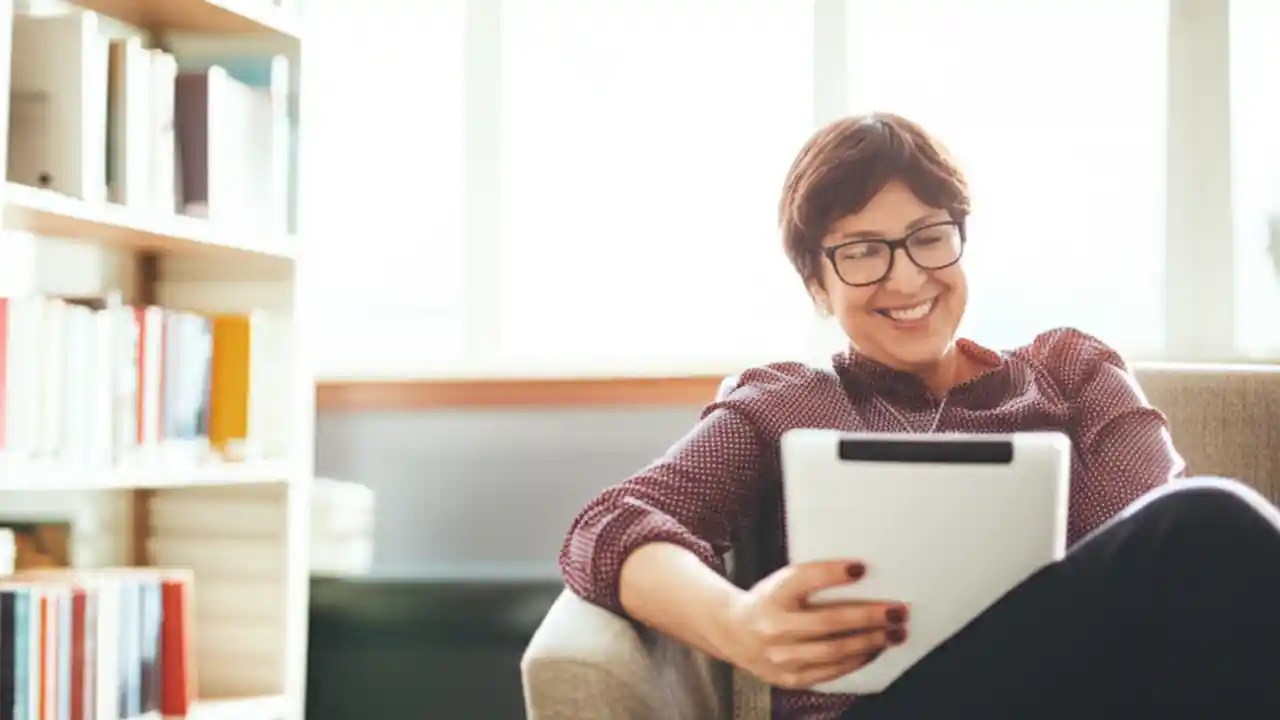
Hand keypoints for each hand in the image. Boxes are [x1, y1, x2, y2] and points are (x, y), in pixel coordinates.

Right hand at [720, 560, 907, 689]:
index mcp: (773, 594)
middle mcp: (774, 626)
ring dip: (870, 642)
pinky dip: (856, 660)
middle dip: (869, 616)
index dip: (833, 573)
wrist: (735, 633)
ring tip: (895, 633)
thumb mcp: (784, 582)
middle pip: (828, 621)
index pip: (803, 578)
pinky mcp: (789, 677)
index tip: (861, 567)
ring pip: (833, 650)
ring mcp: (780, 656)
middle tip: (899, 611)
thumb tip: (864, 576)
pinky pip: (830, 671)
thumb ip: (815, 580)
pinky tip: (874, 650)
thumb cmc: (771, 601)